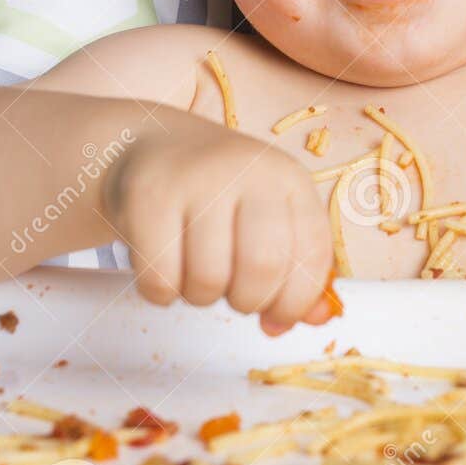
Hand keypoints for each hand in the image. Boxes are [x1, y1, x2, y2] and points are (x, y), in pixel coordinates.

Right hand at [103, 115, 334, 333]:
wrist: (153, 146)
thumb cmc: (220, 195)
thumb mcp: (271, 218)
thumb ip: (298, 269)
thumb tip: (317, 318)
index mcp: (289, 179)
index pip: (312, 252)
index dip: (298, 300)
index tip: (278, 315)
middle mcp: (248, 171)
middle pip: (263, 267)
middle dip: (249, 301)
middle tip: (233, 294)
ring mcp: (196, 179)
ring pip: (209, 279)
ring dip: (202, 298)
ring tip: (196, 275)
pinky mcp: (149, 196)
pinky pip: (160, 278)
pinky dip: (163, 293)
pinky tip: (165, 269)